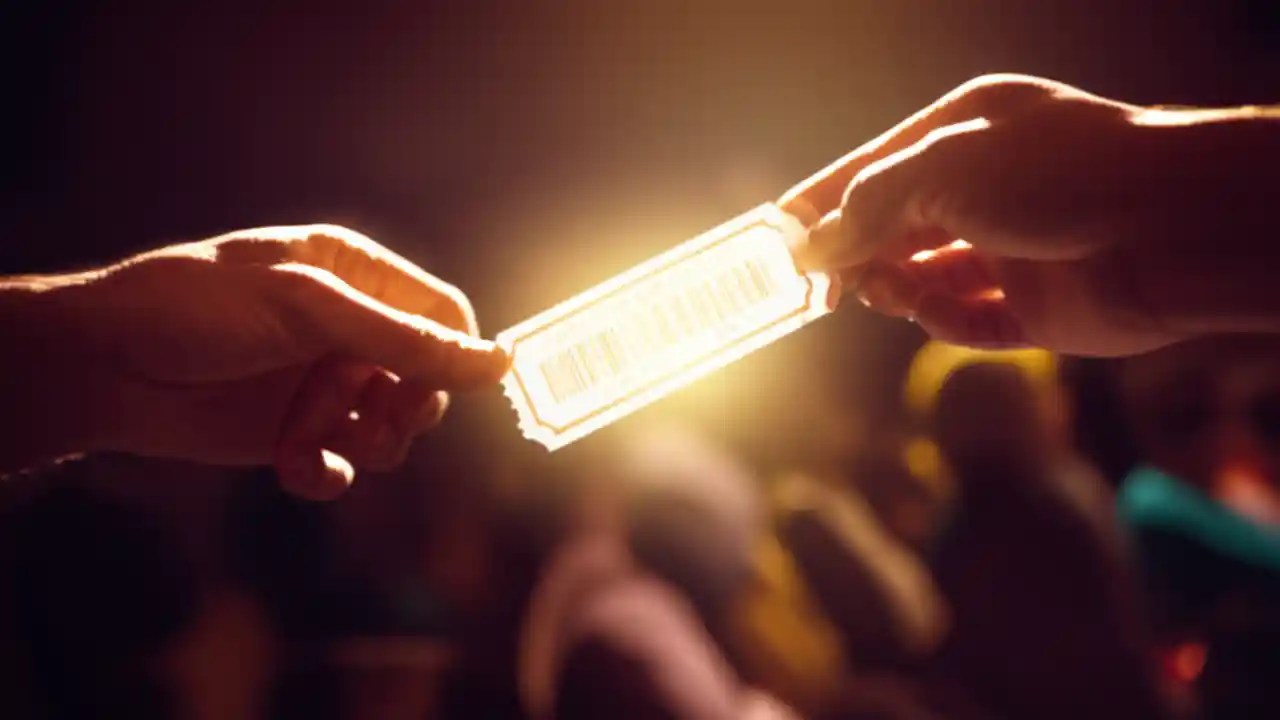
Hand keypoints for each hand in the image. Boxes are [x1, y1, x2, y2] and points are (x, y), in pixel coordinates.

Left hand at [7, 225, 506, 498]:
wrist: (101, 367)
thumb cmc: (198, 310)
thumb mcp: (310, 311)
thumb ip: (406, 340)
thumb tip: (500, 360)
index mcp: (353, 273)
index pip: (442, 313)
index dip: (454, 354)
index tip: (442, 389)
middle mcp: (346, 328)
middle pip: (427, 378)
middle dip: (411, 407)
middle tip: (381, 421)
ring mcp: (320, 382)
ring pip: (392, 427)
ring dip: (373, 443)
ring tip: (327, 439)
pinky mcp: (293, 432)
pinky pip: (344, 462)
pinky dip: (329, 472)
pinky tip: (297, 467)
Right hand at [781, 74, 1279, 355]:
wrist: (1170, 230)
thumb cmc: (1059, 173)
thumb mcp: (940, 168)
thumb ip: (866, 205)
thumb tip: (811, 247)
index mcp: (968, 133)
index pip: (874, 168)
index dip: (823, 201)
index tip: (776, 236)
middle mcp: (989, 189)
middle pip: (895, 227)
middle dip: (854, 252)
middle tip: (816, 282)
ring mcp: (1014, 249)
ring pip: (925, 277)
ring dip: (892, 286)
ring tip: (878, 291)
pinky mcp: (1035, 309)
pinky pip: (966, 321)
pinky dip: (940, 319)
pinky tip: (928, 310)